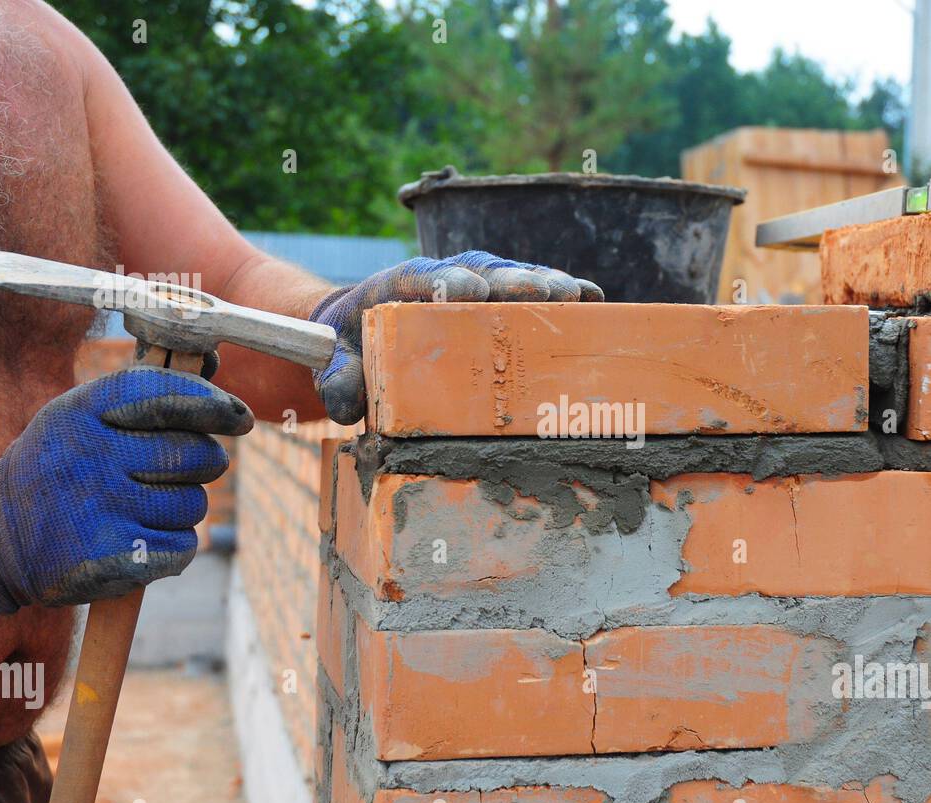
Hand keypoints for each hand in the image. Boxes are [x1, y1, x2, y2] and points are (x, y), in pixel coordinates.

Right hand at [0, 368, 253, 613]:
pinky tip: (137, 542)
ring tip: (140, 509)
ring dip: (181, 509)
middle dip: (202, 462)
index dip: (212, 402)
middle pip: (195, 453)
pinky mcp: (111, 557)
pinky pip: (182, 547)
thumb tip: (219, 374)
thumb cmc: (63, 469)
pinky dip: (171, 548)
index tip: (240, 417)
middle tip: (178, 470)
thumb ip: (144, 397)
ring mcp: (99, 509)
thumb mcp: (82, 418)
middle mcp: (89, 457)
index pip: (163, 393)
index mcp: (81, 413)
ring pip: (193, 504)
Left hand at [308, 250, 603, 424]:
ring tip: (578, 296)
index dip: (445, 282)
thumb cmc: (351, 344)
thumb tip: (347, 404)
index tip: (468, 290)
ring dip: (546, 284)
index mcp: (399, 285)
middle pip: (481, 271)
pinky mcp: (501, 300)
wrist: (361, 327)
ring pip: (513, 277)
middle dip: (512, 281)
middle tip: (543, 292)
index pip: (422, 277)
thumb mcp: (334, 362)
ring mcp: (477, 286)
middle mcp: (444, 277)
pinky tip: (596, 300)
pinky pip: (534, 292)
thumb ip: (337, 380)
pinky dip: (564, 294)